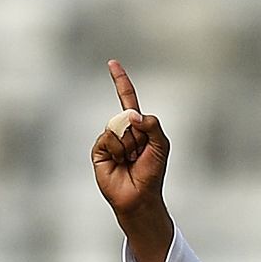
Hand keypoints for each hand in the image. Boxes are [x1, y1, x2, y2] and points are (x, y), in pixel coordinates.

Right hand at [91, 60, 173, 261]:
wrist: (139, 198)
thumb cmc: (152, 174)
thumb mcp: (161, 146)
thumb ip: (153, 125)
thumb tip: (132, 114)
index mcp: (137, 128)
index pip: (128, 100)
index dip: (121, 82)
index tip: (112, 63)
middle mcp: (122, 131)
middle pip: (126, 116)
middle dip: (137, 134)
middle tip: (139, 154)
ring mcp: (109, 141)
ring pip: (116, 127)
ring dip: (128, 145)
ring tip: (130, 161)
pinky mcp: (99, 151)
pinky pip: (107, 138)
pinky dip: (116, 149)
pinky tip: (119, 163)